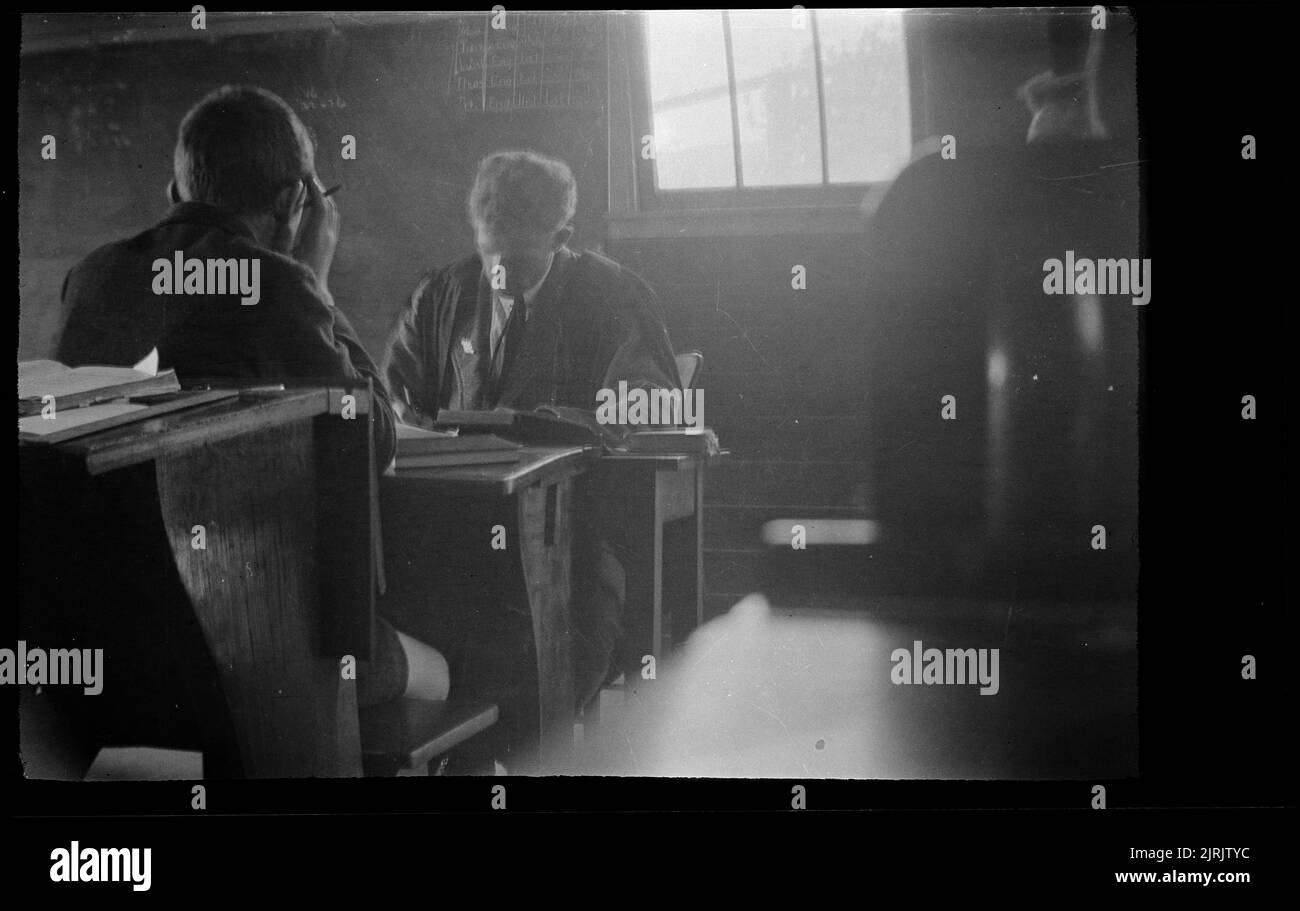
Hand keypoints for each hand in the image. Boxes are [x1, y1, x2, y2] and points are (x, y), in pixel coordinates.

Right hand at [293, 177, 339, 291]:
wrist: (313, 294)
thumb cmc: (294, 275)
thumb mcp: (283, 253)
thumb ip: (282, 230)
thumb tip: (280, 211)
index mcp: (317, 236)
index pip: (320, 206)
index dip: (314, 189)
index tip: (306, 175)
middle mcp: (329, 236)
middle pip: (329, 206)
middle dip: (319, 189)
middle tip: (308, 175)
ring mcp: (333, 240)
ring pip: (333, 212)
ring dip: (324, 197)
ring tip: (312, 186)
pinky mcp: (332, 244)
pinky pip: (333, 219)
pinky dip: (326, 207)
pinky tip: (317, 205)